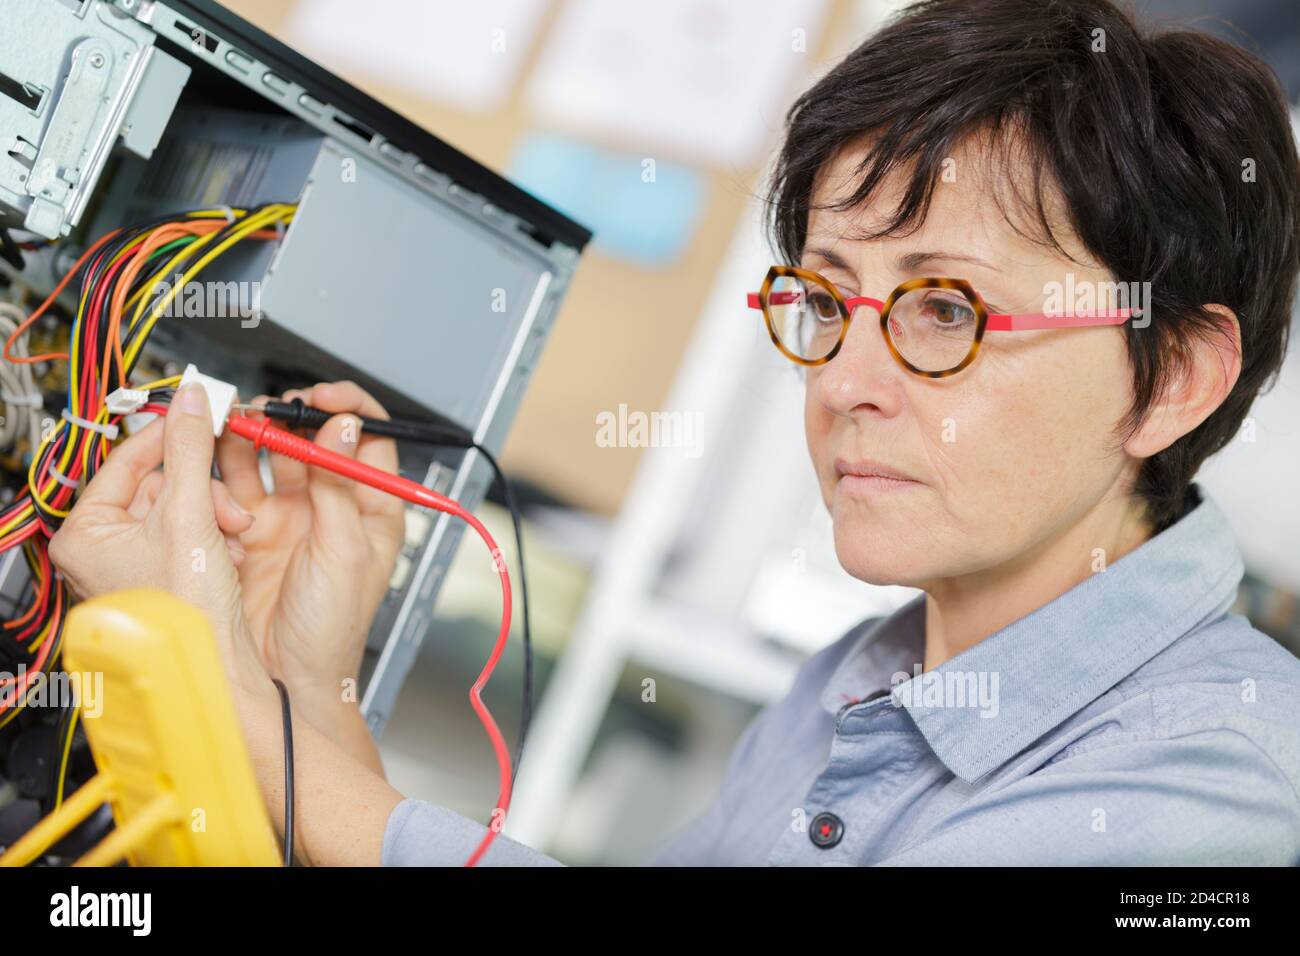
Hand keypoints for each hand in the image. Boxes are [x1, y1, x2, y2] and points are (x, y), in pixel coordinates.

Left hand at [49, 382, 266, 695]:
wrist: (217, 670)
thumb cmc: (186, 615)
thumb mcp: (189, 512)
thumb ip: (191, 447)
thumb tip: (194, 400)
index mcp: (85, 533)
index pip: (128, 457)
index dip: (172, 435)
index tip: (204, 414)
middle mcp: (102, 549)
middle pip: (159, 483)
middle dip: (202, 489)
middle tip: (224, 502)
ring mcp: (133, 564)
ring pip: (180, 506)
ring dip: (215, 511)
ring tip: (231, 532)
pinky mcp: (164, 576)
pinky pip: (191, 532)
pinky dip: (216, 534)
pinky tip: (230, 550)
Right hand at [215, 382, 403, 722]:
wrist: (288, 680)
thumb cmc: (332, 630)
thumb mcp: (343, 552)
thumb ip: (339, 487)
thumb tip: (346, 427)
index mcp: (373, 508)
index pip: (368, 439)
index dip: (347, 410)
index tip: (322, 397)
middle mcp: (333, 506)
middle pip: (314, 440)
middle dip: (293, 417)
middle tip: (272, 409)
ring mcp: (291, 516)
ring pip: (272, 456)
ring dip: (257, 434)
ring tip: (241, 421)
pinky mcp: (251, 530)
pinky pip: (237, 484)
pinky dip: (226, 465)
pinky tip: (219, 458)